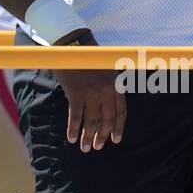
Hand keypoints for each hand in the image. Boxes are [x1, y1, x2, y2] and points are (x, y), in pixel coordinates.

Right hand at [53, 29, 126, 151]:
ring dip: (88, 137)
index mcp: (116, 85)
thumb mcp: (105, 69)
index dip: (118, 127)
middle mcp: (106, 91)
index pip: (121, 112)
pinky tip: (71, 138)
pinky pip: (75, 117)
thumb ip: (109, 86)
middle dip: (102, 136)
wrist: (71, 44)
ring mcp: (92, 93)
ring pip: (91, 121)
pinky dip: (73, 129)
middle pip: (107, 120)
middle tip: (98, 147)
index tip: (115, 139)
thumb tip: (106, 105)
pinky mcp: (76, 94)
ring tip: (85, 148)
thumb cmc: (87, 56)